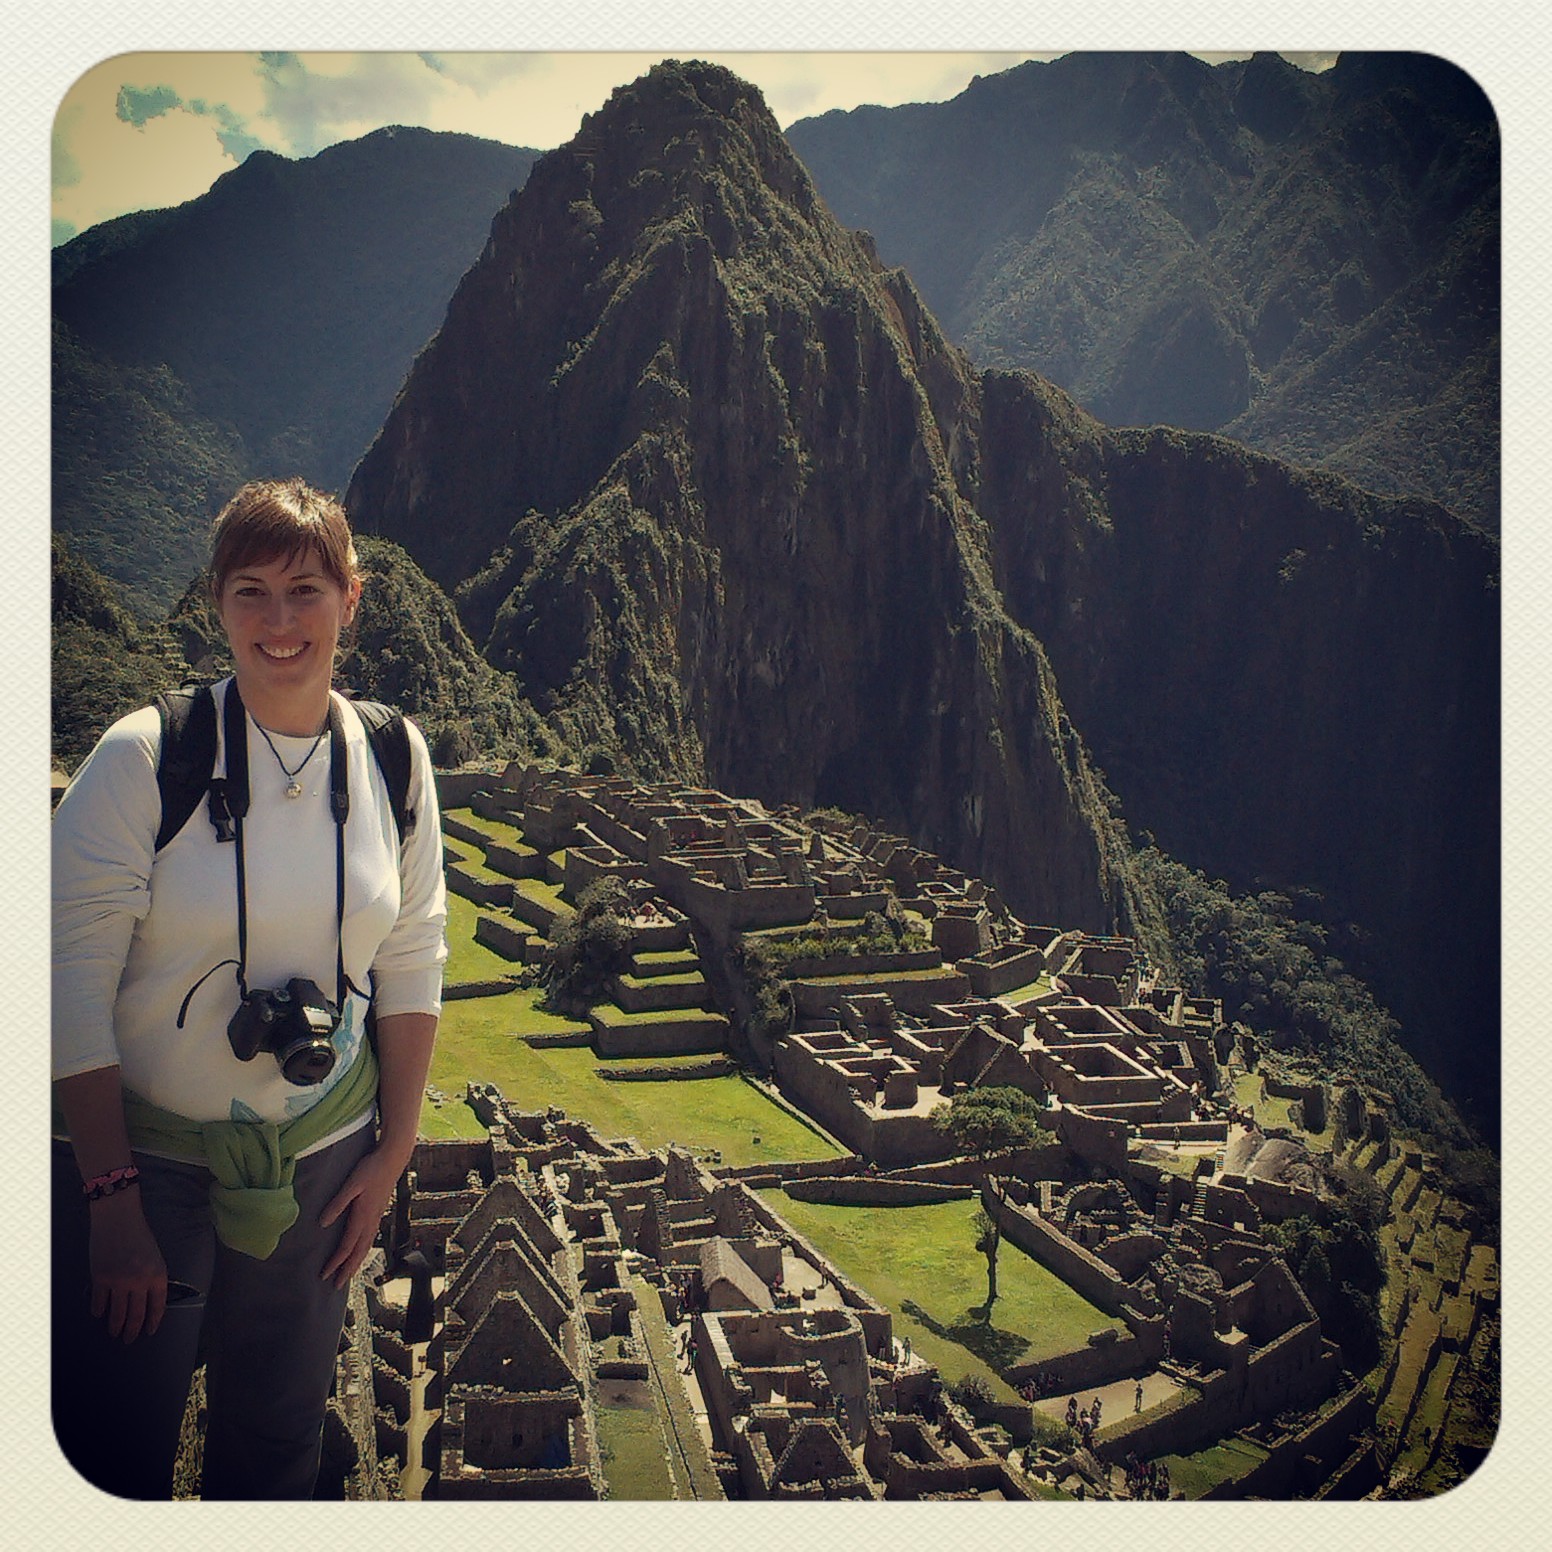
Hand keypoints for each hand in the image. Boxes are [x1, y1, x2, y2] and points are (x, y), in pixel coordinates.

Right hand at [88, 1191, 167, 1342]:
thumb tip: (147, 1299)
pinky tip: (99, 1314)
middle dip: (133, 1331)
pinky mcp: (100, 1279)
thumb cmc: (139, 1234)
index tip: (149, 1331)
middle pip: (136, 1315)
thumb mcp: (154, 1255)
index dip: (153, 1321)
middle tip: (129, 1340)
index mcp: (158, 1274)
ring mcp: (119, 1282)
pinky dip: (98, 1311)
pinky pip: (99, 1303)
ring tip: (115, 1333)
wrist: (118, 1219)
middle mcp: (140, 1282)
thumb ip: (152, 1277)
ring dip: (115, 1327)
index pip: (158, 1306)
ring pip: (117, 1314)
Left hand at [318, 1147, 405, 1289]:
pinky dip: (364, 1251)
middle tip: (336, 1286)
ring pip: (366, 1247)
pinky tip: (361, 1251)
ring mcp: (376, 1217)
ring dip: (356, 1263)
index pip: (346, 1247)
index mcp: (362, 1216)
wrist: (393, 1159)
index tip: (324, 1275)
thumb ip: (337, 1203)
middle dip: (347, 1270)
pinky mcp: (378, 1212)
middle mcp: (371, 1221)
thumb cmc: (371, 1168)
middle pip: (358, 1253)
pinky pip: (370, 1238)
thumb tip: (322, 1223)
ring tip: (348, 1274)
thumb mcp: (351, 1184)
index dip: (335, 1263)